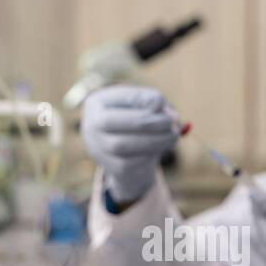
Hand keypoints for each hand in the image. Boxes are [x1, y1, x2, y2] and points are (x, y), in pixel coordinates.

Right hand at [82, 85, 179, 202]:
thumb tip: (173, 117)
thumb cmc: (134, 122)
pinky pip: (131, 162)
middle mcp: (91, 125)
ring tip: (173, 135)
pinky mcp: (111, 167)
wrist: (124, 156)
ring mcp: (98, 148)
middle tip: (172, 122)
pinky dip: (151, 153)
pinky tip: (163, 146)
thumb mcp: (142, 106)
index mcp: (97, 102)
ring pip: (124, 145)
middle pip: (116, 122)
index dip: (144, 99)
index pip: (122, 98)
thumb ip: (156, 105)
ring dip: (154, 139)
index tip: (163, 103)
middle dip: (149, 121)